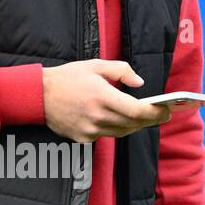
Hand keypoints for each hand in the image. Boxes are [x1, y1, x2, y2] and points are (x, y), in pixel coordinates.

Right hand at [42, 60, 171, 142]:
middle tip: (162, 114)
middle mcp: (97, 116)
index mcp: (102, 96)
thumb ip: (121, 71)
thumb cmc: (68, 78)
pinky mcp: (83, 138)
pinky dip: (116, 128)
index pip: (136, 111)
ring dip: (135, 126)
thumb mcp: (95, 66)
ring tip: (144, 118)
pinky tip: (119, 120)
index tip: (166, 111)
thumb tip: (139, 83)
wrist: (38, 96)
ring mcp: (89, 130)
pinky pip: (106, 136)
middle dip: (150, 120)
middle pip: (133, 124)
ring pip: (122, 132)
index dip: (155, 113)